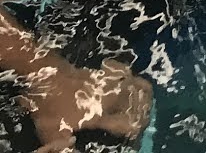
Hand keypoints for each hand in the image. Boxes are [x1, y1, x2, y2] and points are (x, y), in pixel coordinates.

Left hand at [25, 57, 151, 148]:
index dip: (134, 133)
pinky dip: (133, 80)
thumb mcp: (53, 133)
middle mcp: (110, 97)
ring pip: (138, 86)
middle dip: (144, 115)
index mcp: (101, 114)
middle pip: (139, 103)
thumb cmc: (50, 106)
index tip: (134, 140)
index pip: (128, 125)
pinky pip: (128, 74)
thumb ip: (65, 148)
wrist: (47, 76)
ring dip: (144, 97)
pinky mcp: (105, 74)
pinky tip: (129, 84)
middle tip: (140, 125)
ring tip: (143, 108)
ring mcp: (110, 82)